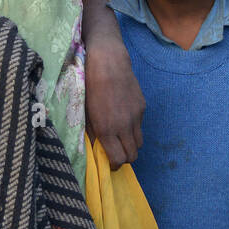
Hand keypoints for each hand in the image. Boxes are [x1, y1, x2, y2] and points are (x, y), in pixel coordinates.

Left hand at [85, 39, 144, 167]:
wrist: (108, 63)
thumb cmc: (90, 87)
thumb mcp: (85, 112)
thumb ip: (92, 132)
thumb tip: (95, 147)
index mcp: (107, 129)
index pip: (118, 159)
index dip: (114, 165)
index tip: (110, 163)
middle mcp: (125, 126)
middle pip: (133, 155)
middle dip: (125, 158)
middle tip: (116, 152)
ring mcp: (136, 116)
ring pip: (139, 142)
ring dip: (131, 144)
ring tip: (121, 137)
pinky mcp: (142, 106)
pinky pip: (140, 125)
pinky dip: (133, 127)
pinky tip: (123, 115)